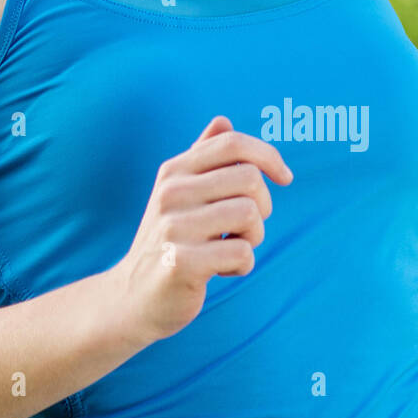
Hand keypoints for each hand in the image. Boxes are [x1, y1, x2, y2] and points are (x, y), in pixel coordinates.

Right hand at [110, 115, 292, 345]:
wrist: (132, 297)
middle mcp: (171, 192)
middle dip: (264, 206)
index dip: (268, 155)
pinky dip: (243, 265)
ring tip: (233, 248)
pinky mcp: (182, 262)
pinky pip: (242, 253)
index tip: (285, 177)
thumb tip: (223, 120)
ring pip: (250, 215)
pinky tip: (222, 271)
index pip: (231, 142)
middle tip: (248, 227)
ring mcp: (174, 226)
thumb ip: (202, 158)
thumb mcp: (178, 195)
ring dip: (254, 238)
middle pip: (250, 178)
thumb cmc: (168, 242)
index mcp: (174, 171)